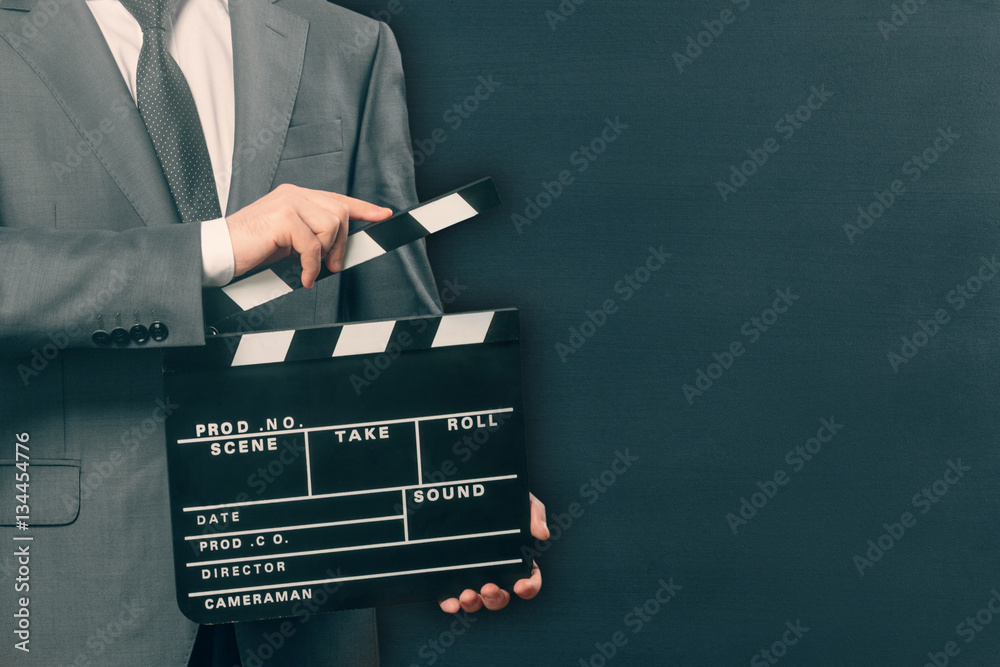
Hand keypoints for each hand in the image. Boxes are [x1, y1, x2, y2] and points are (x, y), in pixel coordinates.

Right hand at [225, 184, 391, 287]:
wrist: (219, 251)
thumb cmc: (250, 248)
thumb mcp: (289, 240)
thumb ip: (312, 234)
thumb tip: (338, 247)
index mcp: (296, 196)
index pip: (337, 199)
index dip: (363, 208)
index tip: (382, 215)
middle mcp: (293, 194)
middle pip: (340, 213)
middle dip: (341, 244)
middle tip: (331, 265)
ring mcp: (288, 203)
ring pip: (330, 227)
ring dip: (324, 254)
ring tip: (309, 267)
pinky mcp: (283, 218)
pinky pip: (313, 246)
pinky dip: (311, 266)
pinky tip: (303, 276)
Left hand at [438, 492, 548, 612]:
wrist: (465, 490)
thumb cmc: (500, 497)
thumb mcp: (520, 499)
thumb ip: (534, 512)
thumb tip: (542, 534)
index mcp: (517, 560)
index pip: (529, 581)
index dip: (529, 587)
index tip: (521, 586)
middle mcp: (496, 573)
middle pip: (501, 597)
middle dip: (496, 598)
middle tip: (489, 588)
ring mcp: (473, 577)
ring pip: (477, 600)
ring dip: (474, 604)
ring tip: (467, 595)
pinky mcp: (450, 577)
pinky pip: (451, 597)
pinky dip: (451, 604)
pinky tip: (450, 602)